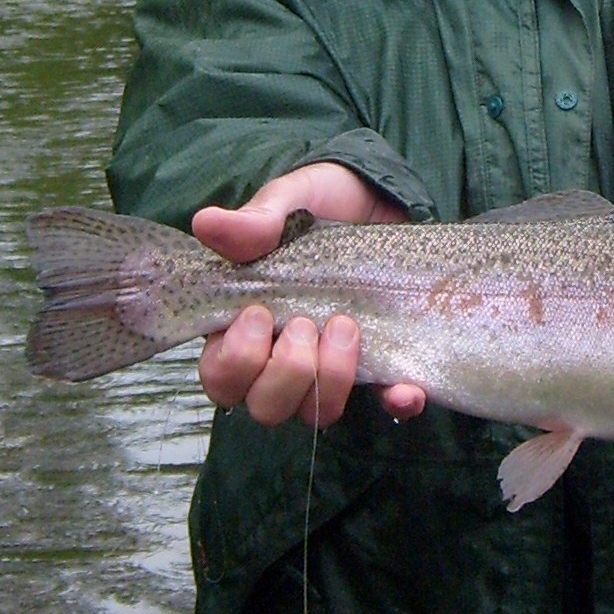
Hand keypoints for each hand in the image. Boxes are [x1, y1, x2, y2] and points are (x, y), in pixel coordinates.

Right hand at [192, 162, 425, 427]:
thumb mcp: (291, 201)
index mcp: (245, 327)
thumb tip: (208, 223)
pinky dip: (396, 401)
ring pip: (317, 413)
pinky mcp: (383, 368)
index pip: (220, 376)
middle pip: (265, 406)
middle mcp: (282, 360)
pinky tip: (405, 388)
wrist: (383, 200)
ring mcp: (332, 369)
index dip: (234, 361)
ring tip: (346, 326)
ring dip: (331, 380)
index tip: (260, 314)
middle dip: (286, 373)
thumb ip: (256, 220)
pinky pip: (387, 404)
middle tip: (305, 323)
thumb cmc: (323, 205)